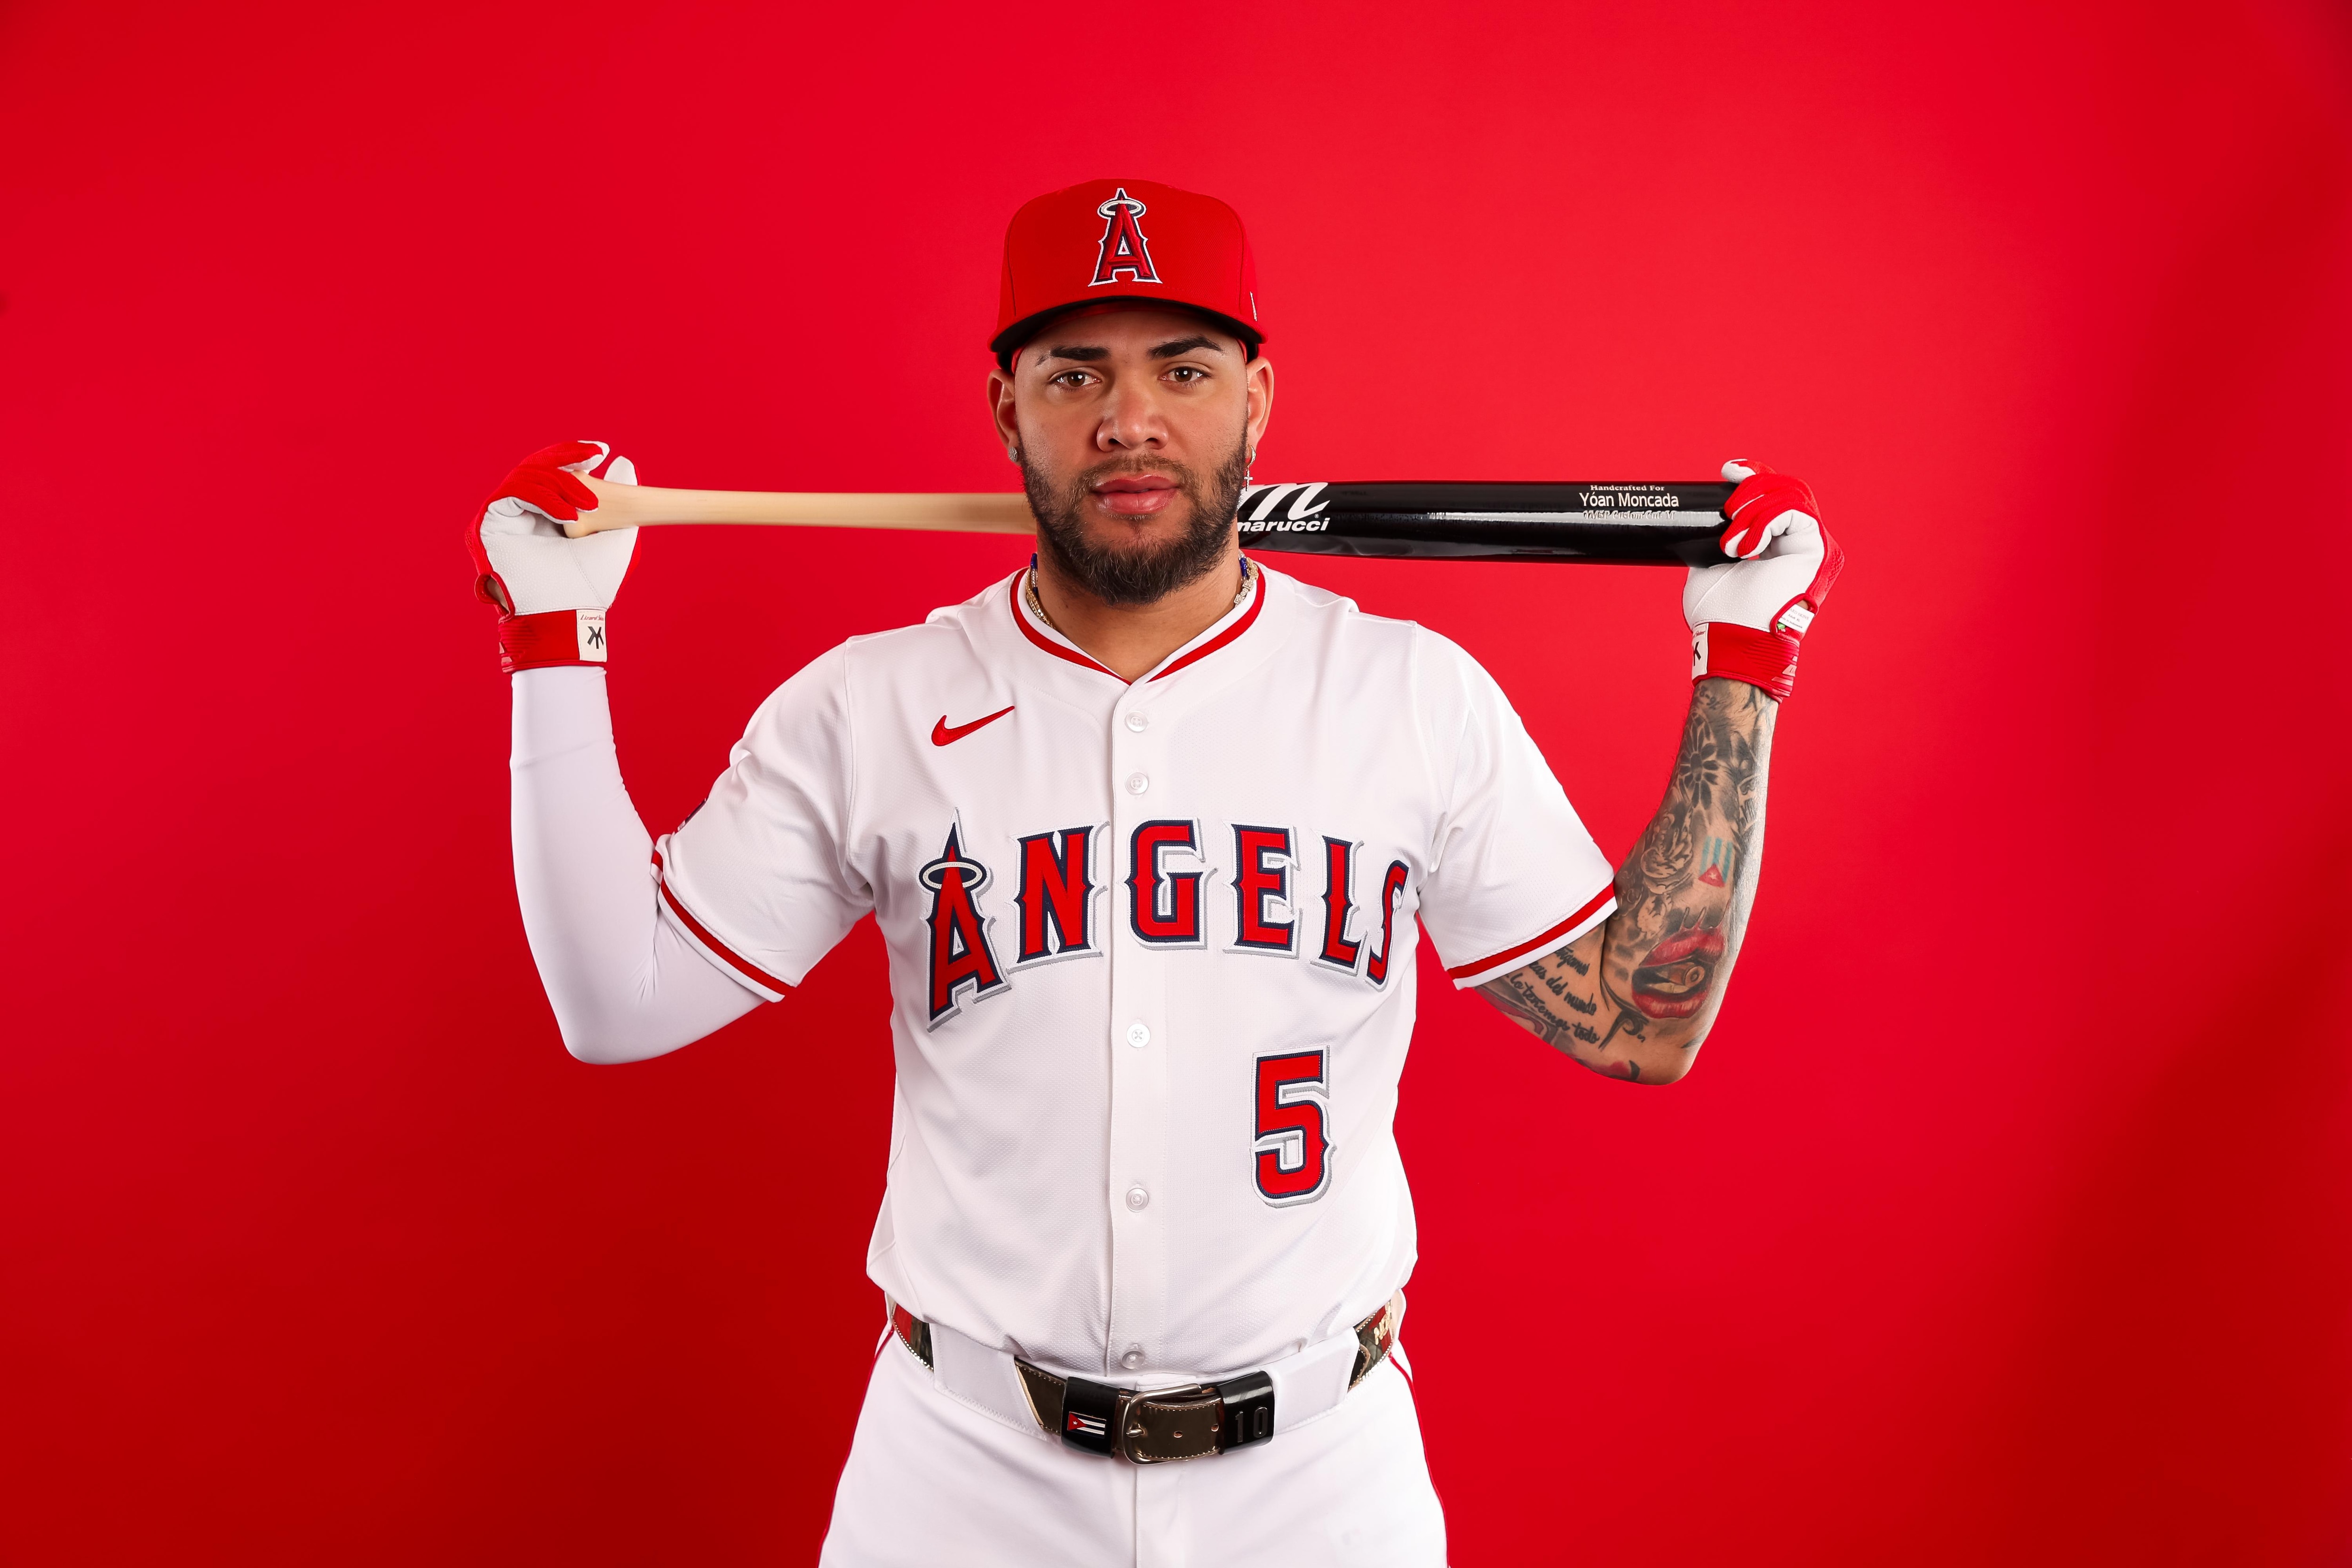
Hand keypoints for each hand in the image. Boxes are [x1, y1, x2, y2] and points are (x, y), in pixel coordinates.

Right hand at [465, 441, 639, 671]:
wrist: (570, 615)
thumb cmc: (592, 584)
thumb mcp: (616, 534)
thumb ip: (621, 498)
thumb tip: (625, 462)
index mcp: (546, 513)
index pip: (552, 471)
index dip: (571, 454)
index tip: (599, 450)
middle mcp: (521, 512)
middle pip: (536, 467)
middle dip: (567, 461)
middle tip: (594, 460)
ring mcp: (503, 517)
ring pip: (526, 475)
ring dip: (560, 483)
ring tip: (588, 506)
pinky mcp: (489, 524)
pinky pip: (512, 492)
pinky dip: (543, 496)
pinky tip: (568, 515)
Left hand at [1681, 459, 1843, 699]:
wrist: (1730, 638)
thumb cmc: (1719, 612)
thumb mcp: (1710, 566)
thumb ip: (1716, 542)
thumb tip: (1701, 521)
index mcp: (1778, 544)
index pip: (1775, 496)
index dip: (1755, 476)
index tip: (1727, 471)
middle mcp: (1799, 542)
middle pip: (1786, 488)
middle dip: (1754, 484)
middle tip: (1729, 504)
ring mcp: (1810, 545)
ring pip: (1789, 496)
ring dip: (1753, 511)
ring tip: (1730, 542)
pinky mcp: (1816, 549)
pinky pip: (1795, 512)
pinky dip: (1764, 522)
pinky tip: (1746, 548)